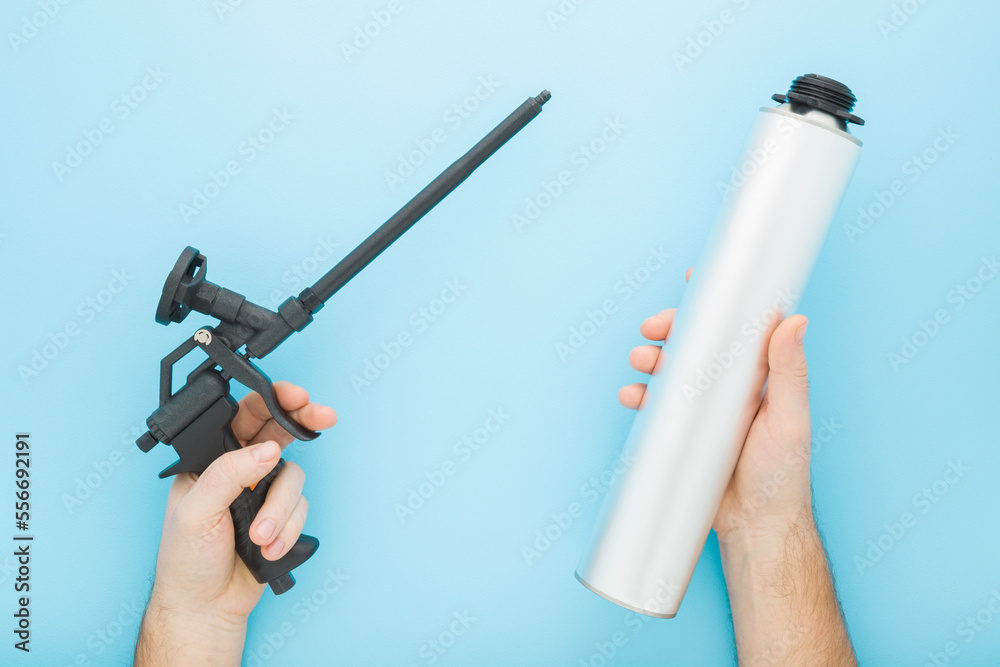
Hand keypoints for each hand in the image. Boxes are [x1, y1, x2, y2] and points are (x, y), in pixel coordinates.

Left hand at [135, 381, 336, 665]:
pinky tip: (268, 547)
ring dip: (280, 510)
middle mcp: (240, 470)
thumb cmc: (185, 561)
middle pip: (280, 433)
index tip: (297, 396)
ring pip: (293, 478)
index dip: (272, 401)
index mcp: (210, 459)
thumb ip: (230, 474)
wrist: (204, 609)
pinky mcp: (282, 518)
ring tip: (260, 536)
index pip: (244, 417)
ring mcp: (262, 493)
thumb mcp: (196, 511)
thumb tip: (267, 450)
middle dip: (303, 423)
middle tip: (325, 416)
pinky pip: (302, 509)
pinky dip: (288, 530)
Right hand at [618, 268, 812, 541]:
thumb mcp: (790, 419)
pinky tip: (632, 395)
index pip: (738, 328)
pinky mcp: (684, 433)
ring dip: (652, 359)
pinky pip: (658, 406)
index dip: (717, 303)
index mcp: (759, 377)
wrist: (755, 528)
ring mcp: (705, 410)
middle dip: (673, 330)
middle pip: (697, 345)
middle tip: (653, 327)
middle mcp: (731, 388)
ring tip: (640, 360)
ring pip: (673, 371)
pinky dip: (641, 396)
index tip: (696, 280)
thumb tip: (794, 320)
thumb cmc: (784, 476)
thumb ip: (790, 371)